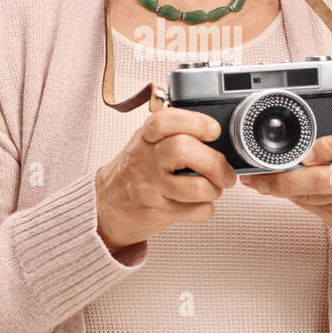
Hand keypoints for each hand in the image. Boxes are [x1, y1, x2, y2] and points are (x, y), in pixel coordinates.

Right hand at [95, 107, 238, 251]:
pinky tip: (199, 203)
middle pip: (183, 150)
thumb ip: (173, 133)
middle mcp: (147, 160)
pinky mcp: (159, 212)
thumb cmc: (134, 170)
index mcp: (145, 138)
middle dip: (215, 161)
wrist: (107, 205)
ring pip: (195, 187)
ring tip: (213, 187)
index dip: (196, 122)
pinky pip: (196, 211)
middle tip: (224, 170)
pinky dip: (207, 208)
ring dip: (215, 189)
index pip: (166, 121)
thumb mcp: (145, 142)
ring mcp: (152, 188)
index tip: (213, 131)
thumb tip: (216, 134)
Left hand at [241, 127, 331, 246]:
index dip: (326, 149)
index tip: (305, 152)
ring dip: (280, 190)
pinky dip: (289, 198)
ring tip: (257, 181)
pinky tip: (272, 190)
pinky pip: (310, 207)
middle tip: (261, 176)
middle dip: (289, 180)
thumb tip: (288, 148)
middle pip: (325, 180)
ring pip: (312, 197)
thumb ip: (328, 144)